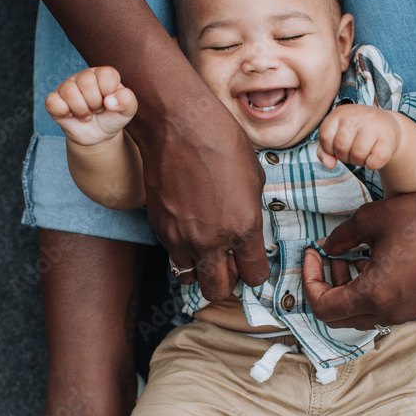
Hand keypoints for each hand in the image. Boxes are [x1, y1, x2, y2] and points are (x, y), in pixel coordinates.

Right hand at [46, 66, 137, 145]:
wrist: (99, 135)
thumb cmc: (112, 117)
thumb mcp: (127, 111)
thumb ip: (128, 101)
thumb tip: (110, 101)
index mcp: (103, 74)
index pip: (106, 75)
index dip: (110, 95)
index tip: (110, 103)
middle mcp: (84, 76)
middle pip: (87, 84)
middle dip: (95, 104)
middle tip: (97, 110)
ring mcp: (67, 86)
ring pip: (70, 93)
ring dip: (82, 111)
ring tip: (87, 115)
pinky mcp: (54, 100)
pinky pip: (52, 102)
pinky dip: (63, 112)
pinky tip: (70, 115)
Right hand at [128, 59, 269, 300]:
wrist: (177, 125)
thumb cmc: (220, 141)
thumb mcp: (254, 179)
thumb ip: (252, 213)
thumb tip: (249, 228)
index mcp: (243, 228)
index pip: (254, 276)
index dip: (256, 272)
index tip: (253, 265)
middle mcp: (212, 241)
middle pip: (218, 289)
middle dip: (227, 282)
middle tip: (229, 266)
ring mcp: (182, 238)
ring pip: (191, 278)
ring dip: (201, 270)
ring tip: (206, 251)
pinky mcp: (160, 229)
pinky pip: (173, 255)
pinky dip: (182, 251)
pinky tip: (189, 229)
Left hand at [302, 182, 415, 327]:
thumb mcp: (369, 219)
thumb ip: (340, 237)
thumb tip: (327, 247)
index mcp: (375, 295)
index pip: (324, 307)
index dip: (309, 282)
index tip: (311, 256)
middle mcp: (395, 312)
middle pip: (343, 318)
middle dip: (329, 288)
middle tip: (328, 258)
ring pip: (369, 314)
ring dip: (354, 290)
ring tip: (355, 258)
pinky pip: (394, 307)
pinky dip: (378, 291)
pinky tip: (382, 262)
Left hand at [317, 104, 400, 169]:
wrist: (387, 126)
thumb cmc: (357, 133)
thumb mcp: (337, 136)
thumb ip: (325, 151)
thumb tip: (329, 165)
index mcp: (340, 112)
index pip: (325, 136)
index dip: (329, 148)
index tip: (339, 145)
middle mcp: (356, 115)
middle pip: (341, 147)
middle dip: (344, 157)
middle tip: (352, 151)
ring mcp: (373, 125)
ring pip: (357, 155)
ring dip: (358, 162)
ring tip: (363, 153)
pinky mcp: (388, 139)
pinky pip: (374, 162)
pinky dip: (372, 165)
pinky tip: (374, 157)